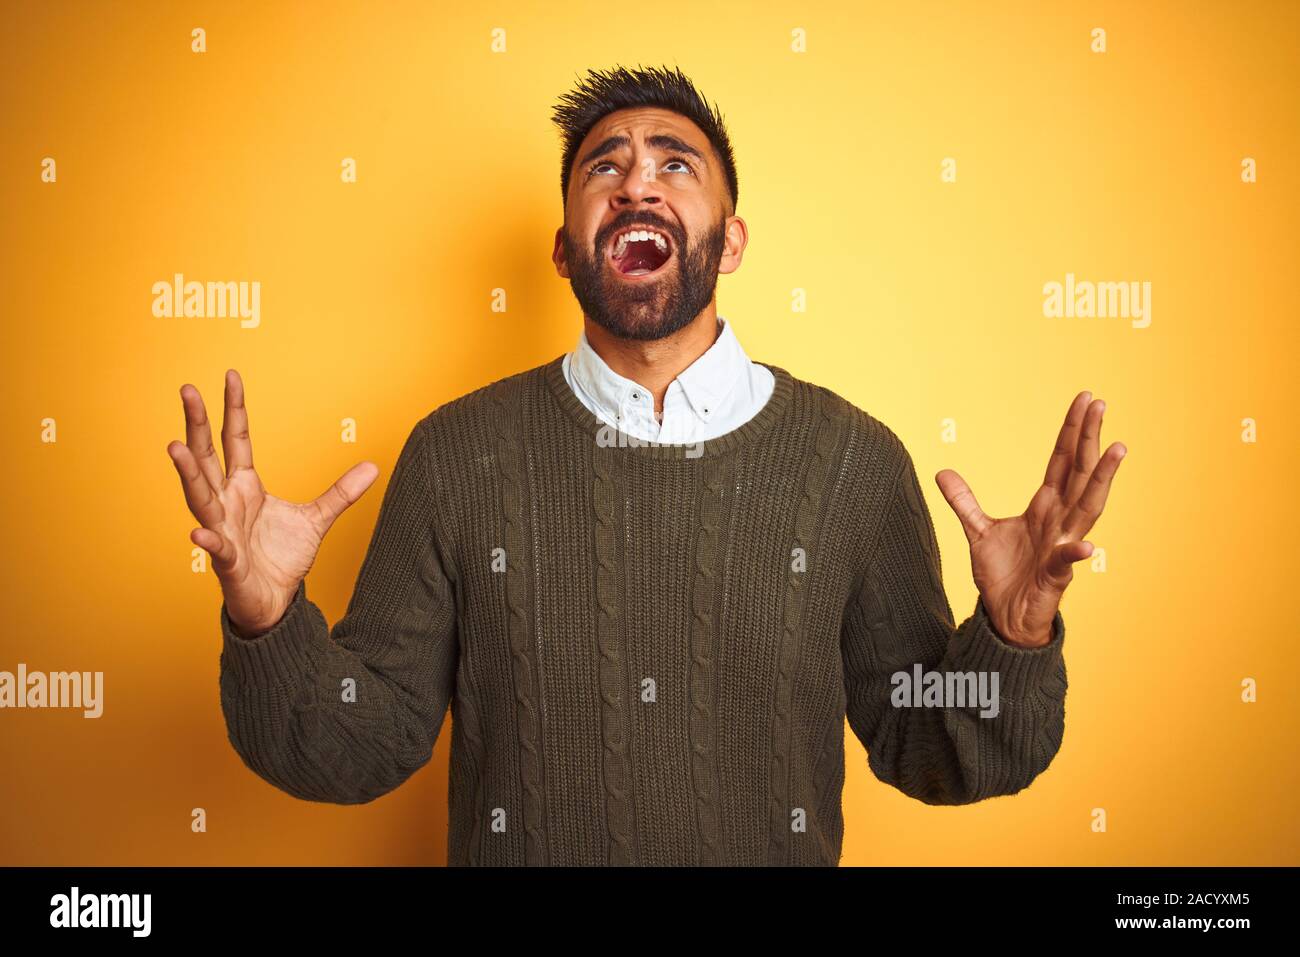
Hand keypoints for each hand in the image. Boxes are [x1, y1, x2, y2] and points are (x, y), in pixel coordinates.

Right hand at [167, 369, 379, 636]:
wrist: (275, 602)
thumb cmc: (282, 558)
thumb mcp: (317, 519)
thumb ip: (341, 492)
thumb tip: (373, 466)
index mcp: (244, 487)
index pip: (235, 440)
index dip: (233, 408)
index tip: (230, 375)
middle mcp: (226, 504)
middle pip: (207, 458)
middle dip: (197, 425)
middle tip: (188, 390)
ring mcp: (223, 531)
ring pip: (200, 498)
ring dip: (188, 473)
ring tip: (175, 446)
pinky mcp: (228, 563)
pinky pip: (216, 550)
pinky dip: (207, 541)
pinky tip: (198, 533)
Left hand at [934, 391, 1125, 647]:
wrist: (1005, 616)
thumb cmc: (1002, 574)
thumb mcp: (977, 531)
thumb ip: (964, 501)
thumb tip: (942, 471)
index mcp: (1045, 506)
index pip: (1062, 461)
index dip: (1072, 431)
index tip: (1085, 399)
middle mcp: (1060, 520)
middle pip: (1079, 472)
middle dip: (1089, 438)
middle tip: (1100, 403)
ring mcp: (1061, 545)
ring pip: (1088, 507)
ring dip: (1103, 478)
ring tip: (1118, 448)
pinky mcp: (1056, 575)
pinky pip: (1067, 560)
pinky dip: (1076, 551)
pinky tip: (1086, 543)